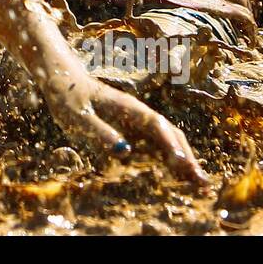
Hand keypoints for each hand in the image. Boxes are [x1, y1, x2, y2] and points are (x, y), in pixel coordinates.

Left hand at [47, 72, 209, 186]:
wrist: (60, 80)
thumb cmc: (68, 97)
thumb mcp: (79, 117)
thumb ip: (100, 132)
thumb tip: (124, 151)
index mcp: (128, 107)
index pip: (157, 126)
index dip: (170, 144)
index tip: (182, 164)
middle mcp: (137, 114)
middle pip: (170, 135)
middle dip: (186, 157)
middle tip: (201, 182)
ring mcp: (136, 122)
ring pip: (166, 142)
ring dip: (182, 161)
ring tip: (197, 184)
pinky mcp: (130, 130)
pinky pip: (154, 146)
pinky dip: (168, 161)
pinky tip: (176, 176)